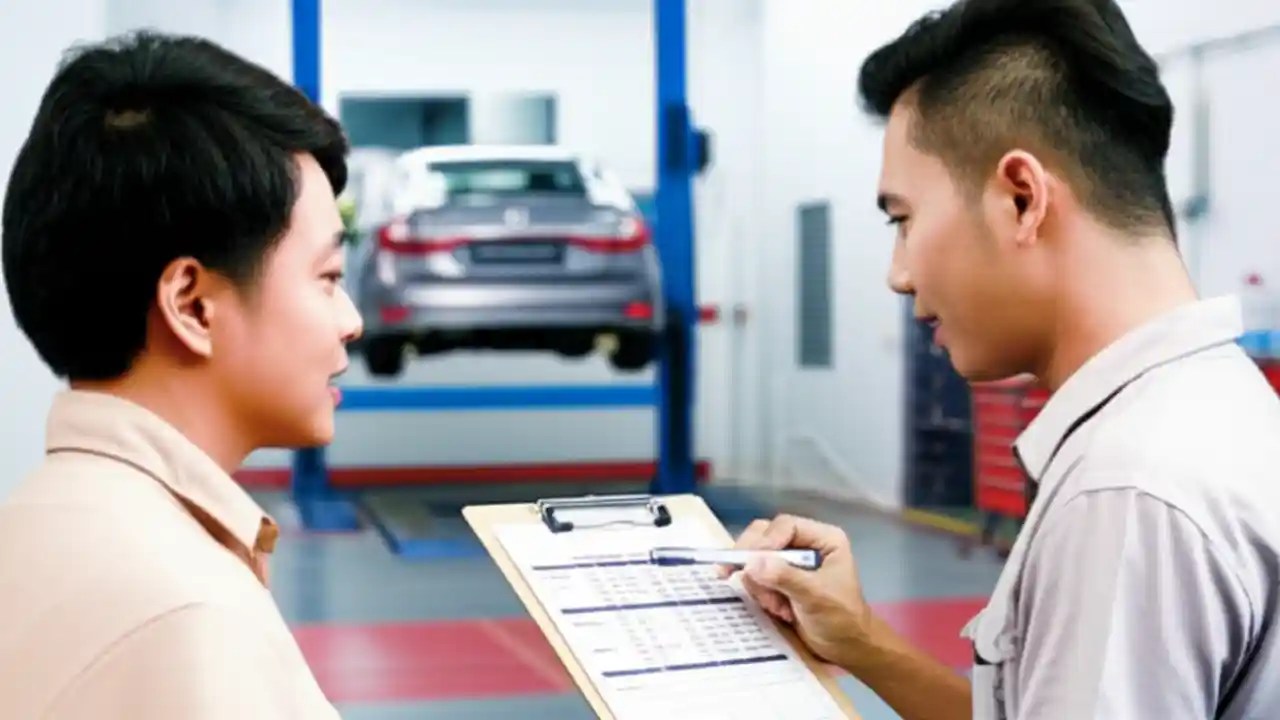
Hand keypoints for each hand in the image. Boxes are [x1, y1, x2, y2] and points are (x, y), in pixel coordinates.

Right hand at [723, 514, 870, 667]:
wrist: (845, 648)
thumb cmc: (841, 619)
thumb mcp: (815, 596)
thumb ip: (785, 577)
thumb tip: (751, 563)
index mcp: (823, 538)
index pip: (785, 526)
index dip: (766, 541)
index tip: (751, 563)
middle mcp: (805, 544)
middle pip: (764, 536)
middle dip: (755, 561)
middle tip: (743, 579)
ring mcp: (790, 562)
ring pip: (755, 557)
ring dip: (759, 584)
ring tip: (776, 606)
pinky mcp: (778, 579)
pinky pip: (755, 576)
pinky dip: (760, 593)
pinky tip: (778, 610)